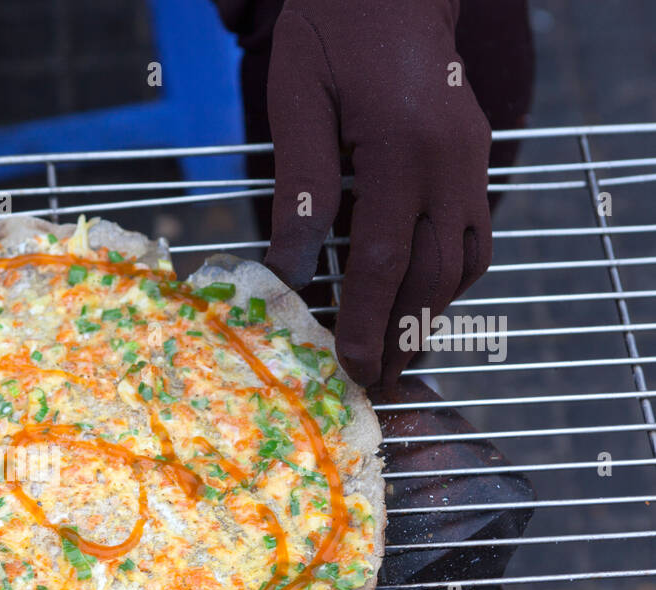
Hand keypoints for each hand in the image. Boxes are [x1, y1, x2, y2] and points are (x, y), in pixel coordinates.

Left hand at [263, 0, 492, 387]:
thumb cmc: (330, 34)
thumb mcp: (297, 105)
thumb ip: (297, 191)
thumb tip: (285, 272)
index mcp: (400, 149)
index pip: (382, 260)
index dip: (363, 322)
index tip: (348, 368)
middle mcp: (449, 162)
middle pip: (432, 275)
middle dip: (401, 336)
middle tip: (375, 384)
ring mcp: (470, 160)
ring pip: (462, 262)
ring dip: (428, 316)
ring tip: (395, 356)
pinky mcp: (475, 156)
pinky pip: (473, 235)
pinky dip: (448, 276)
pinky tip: (417, 300)